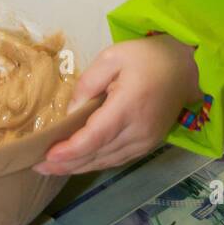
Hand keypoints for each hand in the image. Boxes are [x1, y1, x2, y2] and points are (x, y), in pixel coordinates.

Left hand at [32, 35, 201, 175]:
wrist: (185, 68)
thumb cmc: (146, 57)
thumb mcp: (112, 57)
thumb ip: (88, 83)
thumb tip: (71, 113)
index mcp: (128, 106)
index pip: (94, 137)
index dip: (69, 151)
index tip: (45, 156)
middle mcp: (138, 130)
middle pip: (97, 155)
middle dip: (66, 164)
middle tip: (38, 166)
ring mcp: (146, 141)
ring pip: (106, 161)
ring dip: (79, 167)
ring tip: (52, 168)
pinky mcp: (149, 145)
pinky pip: (118, 159)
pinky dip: (96, 162)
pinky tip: (79, 162)